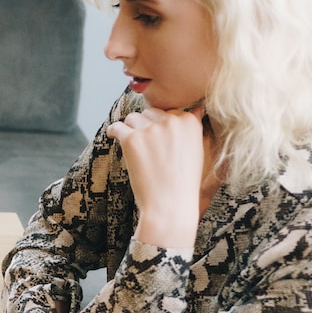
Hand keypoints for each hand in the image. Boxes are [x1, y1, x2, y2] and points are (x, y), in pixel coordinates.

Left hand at [105, 107, 206, 248]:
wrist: (170, 205)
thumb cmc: (183, 182)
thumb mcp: (197, 150)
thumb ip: (192, 127)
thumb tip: (196, 107)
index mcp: (190, 122)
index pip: (170, 111)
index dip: (162, 125)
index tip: (160, 139)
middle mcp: (172, 121)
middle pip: (150, 112)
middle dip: (146, 126)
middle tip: (147, 148)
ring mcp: (151, 129)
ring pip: (133, 118)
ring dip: (131, 129)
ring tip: (134, 148)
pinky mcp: (132, 138)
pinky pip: (117, 127)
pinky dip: (113, 132)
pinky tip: (113, 136)